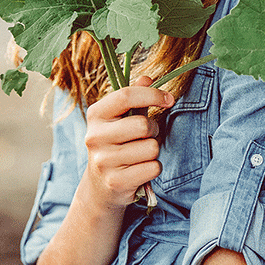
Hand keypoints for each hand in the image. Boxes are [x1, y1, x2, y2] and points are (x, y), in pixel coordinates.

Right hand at [82, 76, 173, 208]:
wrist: (100, 186)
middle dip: (153, 130)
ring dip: (153, 151)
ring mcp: (103, 161)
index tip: (169, 98)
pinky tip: (139, 170)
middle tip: (146, 136)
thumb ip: (134, 98)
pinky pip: (153, 168)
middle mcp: (95, 137)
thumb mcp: (120, 118)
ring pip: (151, 148)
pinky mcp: (116, 181)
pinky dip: (153, 169)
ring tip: (140, 154)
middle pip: (143, 125)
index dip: (153, 94)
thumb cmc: (116, 144)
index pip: (126, 96)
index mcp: (96, 115)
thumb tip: (147, 78)